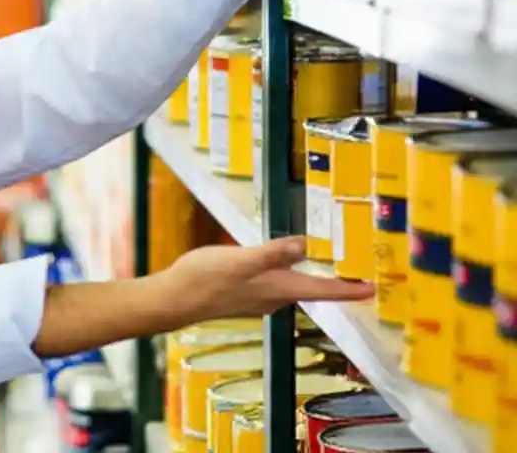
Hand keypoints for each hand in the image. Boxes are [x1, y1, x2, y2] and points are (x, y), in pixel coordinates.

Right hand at [158, 236, 373, 319]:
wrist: (173, 300)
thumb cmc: (206, 279)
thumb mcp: (242, 260)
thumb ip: (274, 253)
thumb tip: (306, 245)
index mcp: (279, 288)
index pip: (323, 290)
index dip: (348, 289)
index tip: (371, 290)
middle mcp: (273, 297)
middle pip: (311, 291)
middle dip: (332, 284)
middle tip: (351, 275)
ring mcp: (256, 298)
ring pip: (291, 288)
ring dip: (307, 279)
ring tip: (319, 266)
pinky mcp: (241, 294)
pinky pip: (272, 285)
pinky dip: (283, 275)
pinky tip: (275, 264)